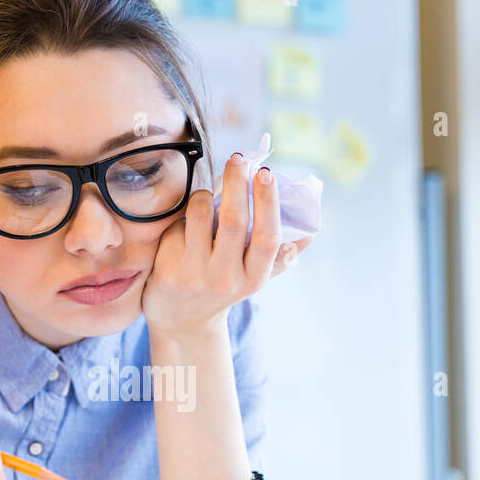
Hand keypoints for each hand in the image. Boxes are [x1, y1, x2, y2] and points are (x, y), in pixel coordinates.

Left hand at [142, 152, 312, 338]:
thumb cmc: (224, 285)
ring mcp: (195, 275)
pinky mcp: (168, 270)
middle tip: (238, 159)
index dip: (267, 202)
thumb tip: (311, 231)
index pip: (266, 237)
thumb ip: (281, 256)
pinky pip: (178, 225)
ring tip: (208, 196)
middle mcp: (226, 279)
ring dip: (205, 195)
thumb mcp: (253, 277)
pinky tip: (186, 226)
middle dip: (237, 181)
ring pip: (200, 214)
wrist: (182, 321)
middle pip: (233, 220)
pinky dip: (184, 216)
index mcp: (254, 278)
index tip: (266, 172)